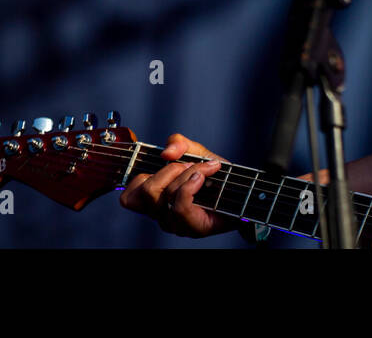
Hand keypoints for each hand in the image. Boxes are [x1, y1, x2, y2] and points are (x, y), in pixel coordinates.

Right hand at [118, 133, 238, 237]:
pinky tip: (202, 179)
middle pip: (145, 191)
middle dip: (170, 169)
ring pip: (165, 195)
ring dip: (185, 174)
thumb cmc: (216, 176)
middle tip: (190, 165)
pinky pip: (179, 205)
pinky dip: (191, 185)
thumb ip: (179, 144)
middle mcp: (161, 214)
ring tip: (202, 171)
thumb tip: (166, 152)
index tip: (164, 164)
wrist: (242, 193)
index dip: (138, 178)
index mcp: (156, 199)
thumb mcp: (196, 152)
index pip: (128, 198)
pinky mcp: (191, 227)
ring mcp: (175, 223)